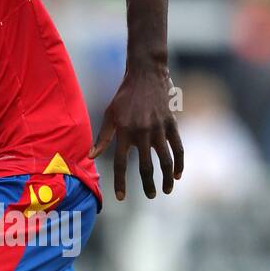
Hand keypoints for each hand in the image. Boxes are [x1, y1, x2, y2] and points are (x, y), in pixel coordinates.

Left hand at [89, 64, 183, 199]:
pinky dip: (179, 162)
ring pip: (165, 161)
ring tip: (166, 190)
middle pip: (145, 167)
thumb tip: (90, 157)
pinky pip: (178, 147)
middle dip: (148, 185)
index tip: (121, 198)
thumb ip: (103, 137)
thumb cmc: (125, 95)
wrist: (146, 72)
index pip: (120, 164)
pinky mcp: (171, 123)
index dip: (120, 182)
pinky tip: (178, 174)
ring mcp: (158, 128)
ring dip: (166, 179)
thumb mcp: (110, 114)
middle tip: (150, 195)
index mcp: (124, 131)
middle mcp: (141, 132)